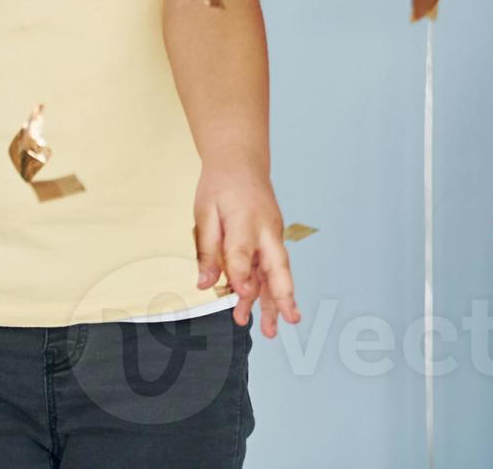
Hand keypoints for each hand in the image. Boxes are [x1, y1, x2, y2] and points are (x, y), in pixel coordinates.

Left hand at [194, 160, 300, 336]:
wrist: (241, 163)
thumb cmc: (222, 186)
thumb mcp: (205, 212)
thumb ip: (207, 249)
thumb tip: (205, 283)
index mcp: (245, 219)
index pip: (243, 252)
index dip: (241, 275)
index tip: (238, 295)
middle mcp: (266, 230)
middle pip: (276, 266)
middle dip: (282, 295)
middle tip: (287, 320)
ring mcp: (273, 236)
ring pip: (277, 273)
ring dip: (276, 302)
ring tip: (271, 330)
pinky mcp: (273, 241)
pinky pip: (272, 268)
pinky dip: (271, 291)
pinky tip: (268, 310)